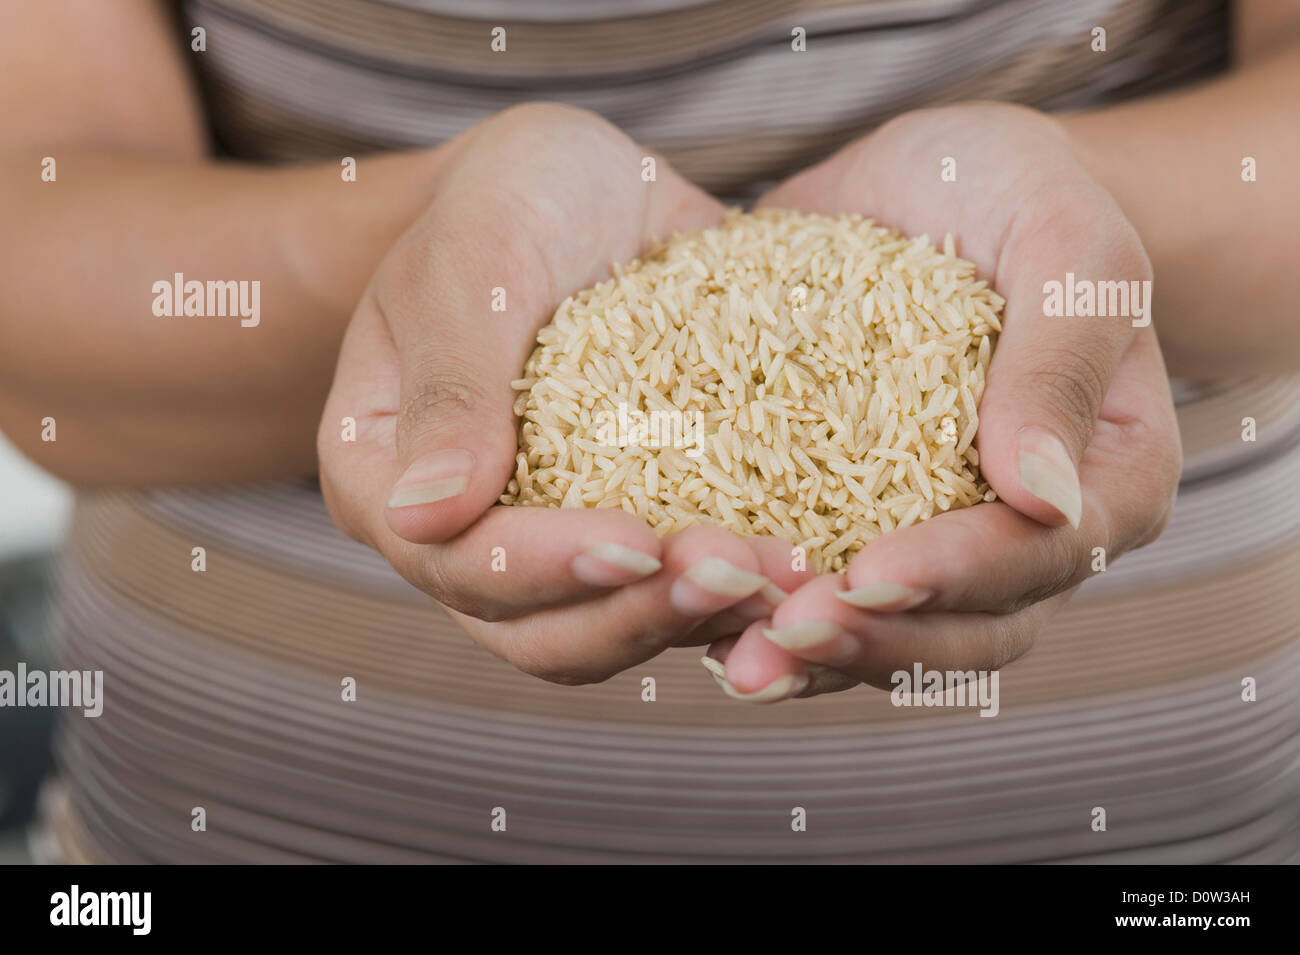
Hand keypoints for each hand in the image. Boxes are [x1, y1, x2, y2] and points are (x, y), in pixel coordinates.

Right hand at [318, 104, 812, 683]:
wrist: (575, 192)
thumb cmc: (506, 201)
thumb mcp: (473, 258)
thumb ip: (450, 382)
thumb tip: (423, 517)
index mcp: (382, 476)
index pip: (452, 558)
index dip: (541, 567)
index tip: (636, 541)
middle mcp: (458, 533)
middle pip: (531, 629)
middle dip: (633, 613)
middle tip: (733, 573)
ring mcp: (545, 542)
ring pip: (607, 629)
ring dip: (694, 618)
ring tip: (784, 579)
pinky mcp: (624, 528)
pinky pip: (670, 591)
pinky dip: (731, 593)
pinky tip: (801, 568)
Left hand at [711, 103, 1181, 699]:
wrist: (928, 186)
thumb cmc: (1009, 190)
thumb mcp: (1058, 237)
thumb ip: (1063, 352)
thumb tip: (1043, 497)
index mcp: (1110, 474)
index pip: (1044, 554)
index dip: (959, 574)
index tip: (870, 571)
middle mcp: (1035, 532)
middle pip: (971, 628)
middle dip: (877, 641)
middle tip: (782, 634)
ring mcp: (948, 539)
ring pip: (898, 638)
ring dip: (819, 660)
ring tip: (734, 661)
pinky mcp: (867, 526)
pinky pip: (831, 600)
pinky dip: (774, 621)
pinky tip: (704, 632)